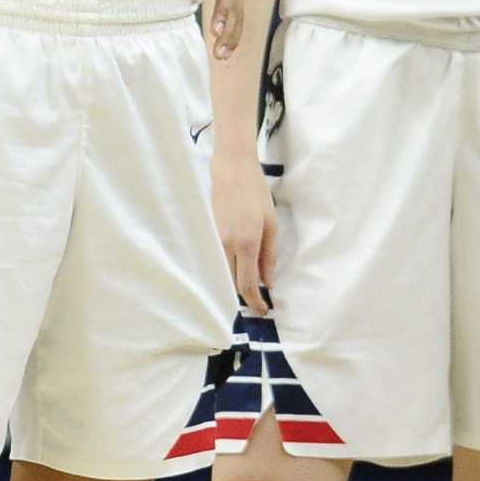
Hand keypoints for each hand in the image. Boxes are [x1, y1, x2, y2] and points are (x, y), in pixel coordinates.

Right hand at [213, 150, 276, 316]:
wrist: (231, 171)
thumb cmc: (255, 194)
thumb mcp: (271, 224)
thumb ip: (269, 256)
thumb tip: (269, 282)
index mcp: (246, 243)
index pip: (248, 284)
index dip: (255, 301)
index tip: (263, 309)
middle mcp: (226, 245)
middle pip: (233, 283)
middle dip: (246, 296)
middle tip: (259, 302)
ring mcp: (214, 240)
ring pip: (224, 273)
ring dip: (236, 283)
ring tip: (251, 286)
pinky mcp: (208, 235)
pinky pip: (217, 261)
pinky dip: (227, 269)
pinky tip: (237, 268)